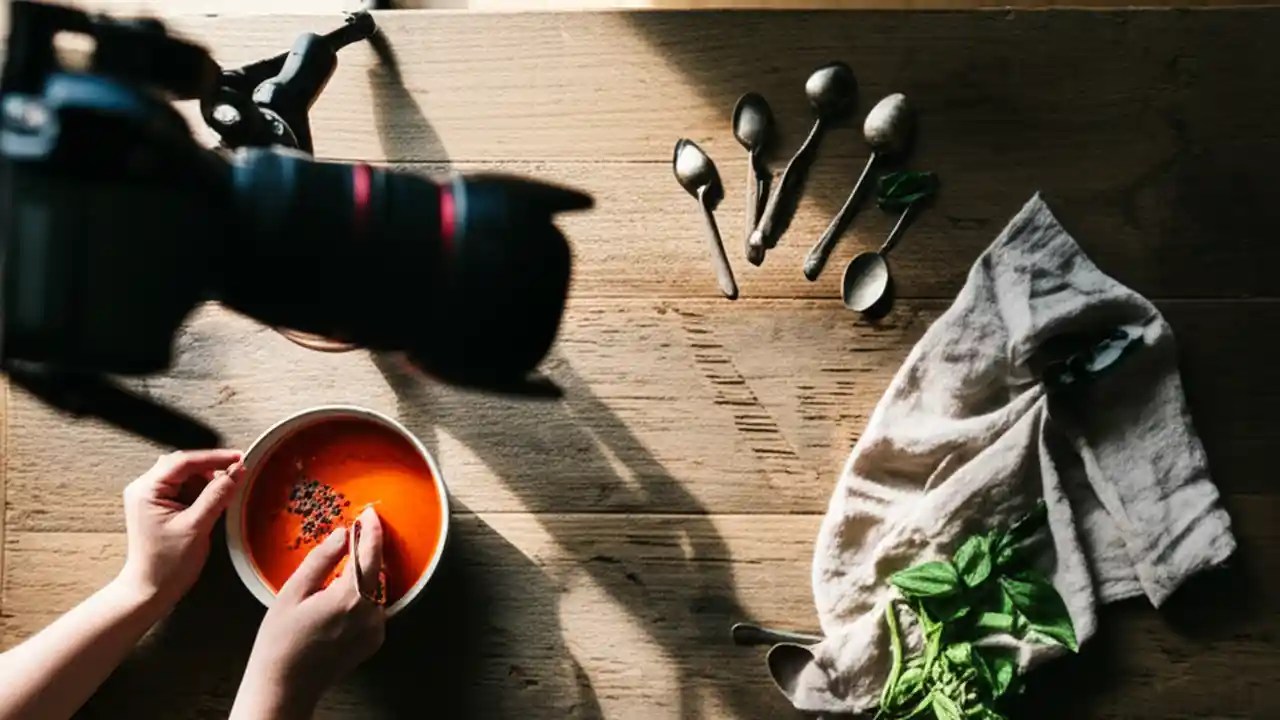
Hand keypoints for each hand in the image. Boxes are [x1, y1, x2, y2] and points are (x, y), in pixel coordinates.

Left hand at [117, 449, 244, 606]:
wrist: (150, 590)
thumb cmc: (166, 564)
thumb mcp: (196, 527)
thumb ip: (217, 496)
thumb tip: (237, 472)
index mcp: (147, 490)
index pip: (183, 461)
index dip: (215, 457)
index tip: (240, 458)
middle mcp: (145, 488)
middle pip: (185, 465)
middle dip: (212, 470)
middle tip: (237, 476)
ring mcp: (152, 497)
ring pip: (187, 476)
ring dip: (208, 482)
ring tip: (225, 495)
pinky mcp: (160, 506)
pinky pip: (185, 489)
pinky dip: (202, 493)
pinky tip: (214, 503)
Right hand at [232, 507, 385, 718]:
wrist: (286, 686)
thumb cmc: (281, 639)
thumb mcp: (294, 592)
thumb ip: (321, 560)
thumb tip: (342, 534)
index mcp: (351, 597)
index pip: (371, 553)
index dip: (372, 529)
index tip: (369, 513)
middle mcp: (371, 612)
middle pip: (376, 570)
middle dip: (366, 550)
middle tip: (351, 535)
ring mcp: (376, 629)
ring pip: (376, 588)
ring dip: (363, 575)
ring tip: (339, 569)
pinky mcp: (374, 640)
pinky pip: (373, 607)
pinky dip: (362, 596)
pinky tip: (339, 598)